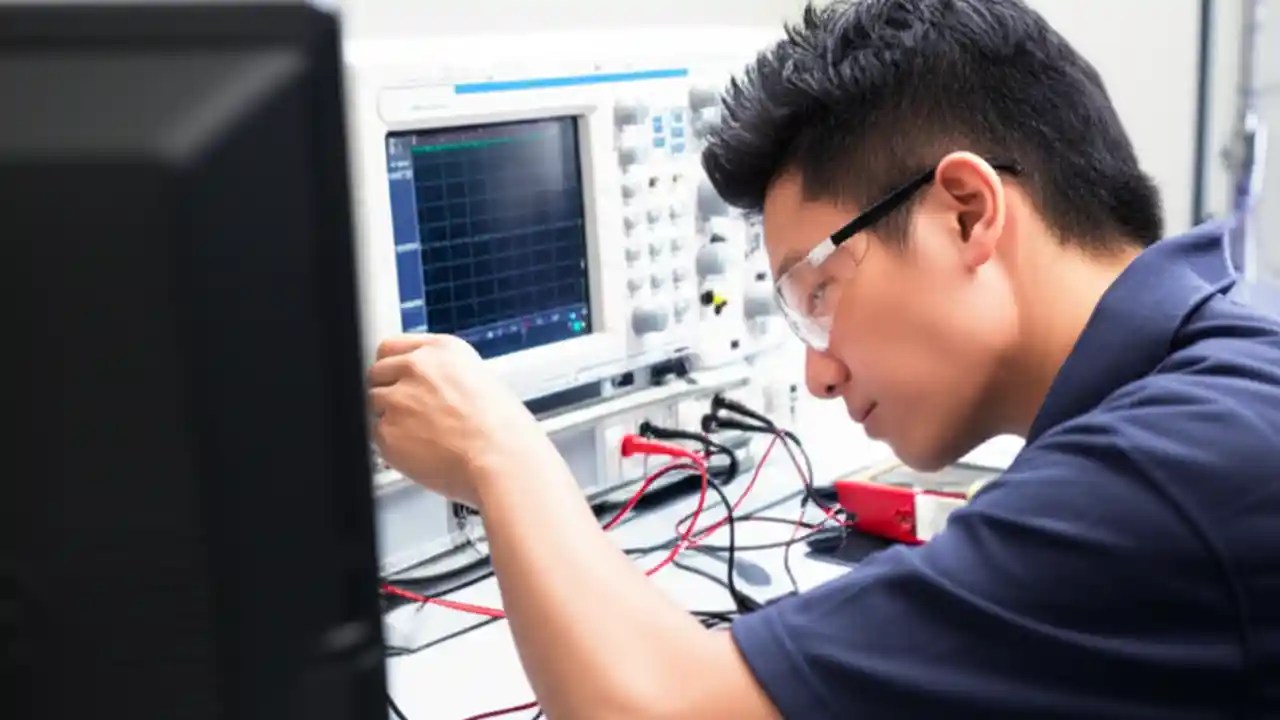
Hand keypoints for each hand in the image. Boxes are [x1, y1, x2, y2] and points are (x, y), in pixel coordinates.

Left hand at [368, 334, 548, 507]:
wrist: (501, 460)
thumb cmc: (504, 431)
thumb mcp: (480, 381)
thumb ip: (444, 377)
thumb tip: (428, 388)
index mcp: (442, 350)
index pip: (392, 347)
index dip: (393, 367)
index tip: (396, 379)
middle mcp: (417, 367)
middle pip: (377, 372)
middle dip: (388, 391)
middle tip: (408, 413)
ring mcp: (398, 398)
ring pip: (373, 403)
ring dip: (389, 418)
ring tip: (420, 436)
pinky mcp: (387, 431)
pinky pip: (375, 435)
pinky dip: (391, 445)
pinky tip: (419, 452)